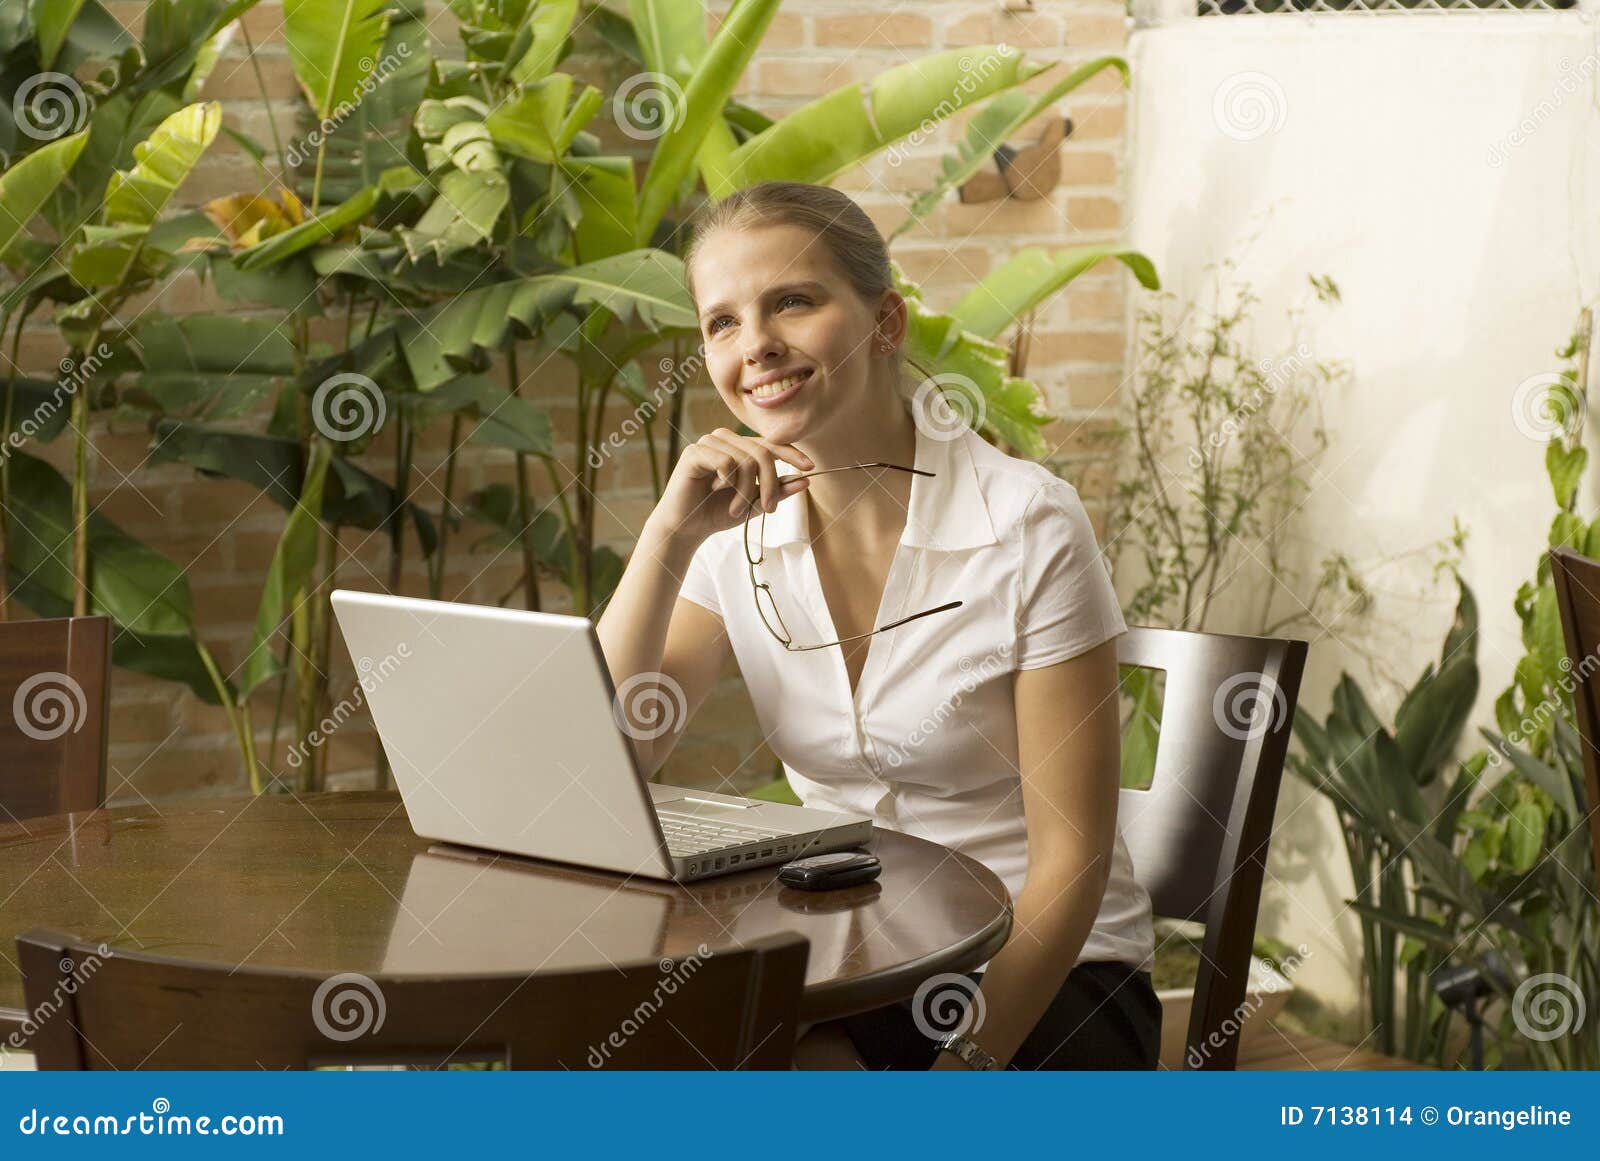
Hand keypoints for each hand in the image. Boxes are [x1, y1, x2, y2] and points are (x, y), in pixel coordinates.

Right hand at [644, 428, 813, 553]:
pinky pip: (726, 462)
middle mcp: (724, 439)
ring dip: (746, 490)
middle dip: (770, 484)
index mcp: (739, 447)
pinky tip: (715, 492)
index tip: (810, 467)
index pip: (770, 444)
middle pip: (762, 453)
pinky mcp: (694, 452)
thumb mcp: (754, 503)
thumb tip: (806, 481)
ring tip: (736, 509)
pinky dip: (728, 483)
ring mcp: (708, 442)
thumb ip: (777, 491)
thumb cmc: (717, 513)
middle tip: (768, 509)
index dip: (791, 454)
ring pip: (746, 459)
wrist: (685, 528)